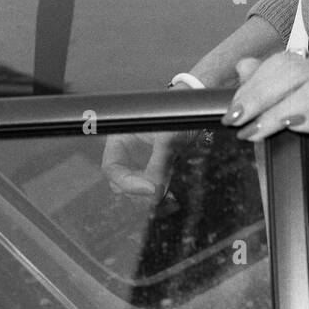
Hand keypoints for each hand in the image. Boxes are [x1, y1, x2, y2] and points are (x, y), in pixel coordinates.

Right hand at [102, 78, 195, 196]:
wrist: (195, 109)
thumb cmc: (178, 112)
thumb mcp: (168, 138)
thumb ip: (160, 164)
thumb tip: (155, 192)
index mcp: (120, 138)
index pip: (112, 168)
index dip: (127, 183)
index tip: (149, 189)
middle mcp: (128, 152)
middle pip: (121, 182)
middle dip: (137, 193)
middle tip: (158, 195)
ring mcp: (141, 161)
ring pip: (136, 188)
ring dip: (150, 197)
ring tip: (168, 199)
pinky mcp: (156, 168)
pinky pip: (151, 187)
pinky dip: (159, 193)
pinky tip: (171, 198)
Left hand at [224, 50, 308, 157]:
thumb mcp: (291, 115)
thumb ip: (269, 89)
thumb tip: (243, 66)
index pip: (286, 61)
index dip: (255, 83)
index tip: (233, 110)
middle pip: (296, 71)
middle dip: (260, 96)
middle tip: (238, 120)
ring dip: (278, 112)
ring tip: (257, 131)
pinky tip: (292, 126)